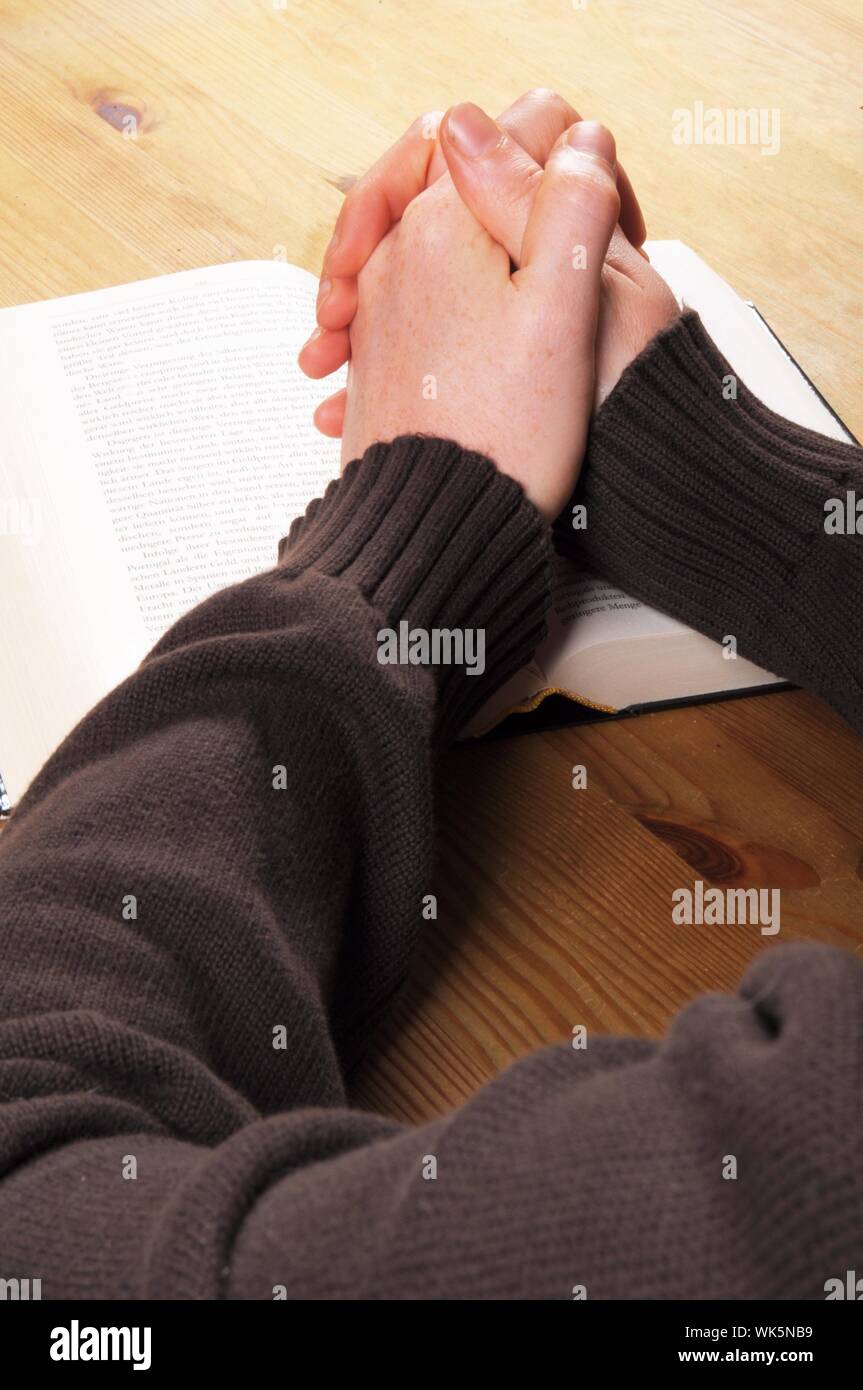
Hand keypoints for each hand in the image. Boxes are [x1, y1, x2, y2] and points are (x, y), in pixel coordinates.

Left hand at [337, 120, 621, 521]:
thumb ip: (574, 208)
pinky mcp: (376, 352)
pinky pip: (416, 294)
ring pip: (442, 237)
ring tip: (543, 305)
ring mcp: (378, 304)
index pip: (520, 131)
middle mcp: (396, 253)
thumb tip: (578, 139)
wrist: (436, 533)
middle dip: (524, 203)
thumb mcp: (565, 312)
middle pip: (469, 176)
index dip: (581, 167)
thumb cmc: (507, 438)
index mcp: (444, 223)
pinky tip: (489, 341)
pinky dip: (456, 300)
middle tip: (577, 253)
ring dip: (492, 255)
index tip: (612, 226)